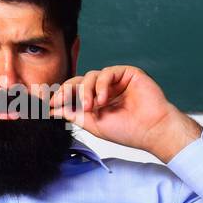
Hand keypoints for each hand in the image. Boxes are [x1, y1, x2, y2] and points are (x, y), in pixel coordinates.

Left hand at [47, 65, 201, 162]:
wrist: (151, 130)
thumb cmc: (127, 130)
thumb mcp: (93, 124)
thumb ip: (74, 114)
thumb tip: (53, 110)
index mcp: (96, 101)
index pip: (74, 92)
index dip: (61, 96)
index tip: (50, 104)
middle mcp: (104, 89)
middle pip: (79, 81)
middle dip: (68, 90)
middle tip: (61, 101)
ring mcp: (116, 80)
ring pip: (90, 76)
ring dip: (86, 91)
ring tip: (91, 107)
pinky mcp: (127, 73)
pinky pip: (107, 72)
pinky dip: (101, 85)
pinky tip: (103, 99)